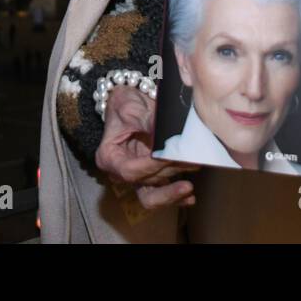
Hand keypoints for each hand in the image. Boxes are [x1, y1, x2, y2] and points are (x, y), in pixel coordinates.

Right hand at [94, 84, 200, 209]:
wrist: (130, 103)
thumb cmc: (125, 103)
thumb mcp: (132, 107)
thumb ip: (149, 121)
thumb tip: (169, 133)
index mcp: (109, 157)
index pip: (130, 171)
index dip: (150, 167)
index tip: (168, 157)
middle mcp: (120, 172)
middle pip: (145, 182)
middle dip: (168, 173)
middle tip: (189, 162)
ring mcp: (137, 176)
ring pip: (153, 196)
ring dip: (173, 190)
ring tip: (191, 179)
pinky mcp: (151, 176)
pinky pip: (161, 194)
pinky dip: (176, 197)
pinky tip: (190, 198)